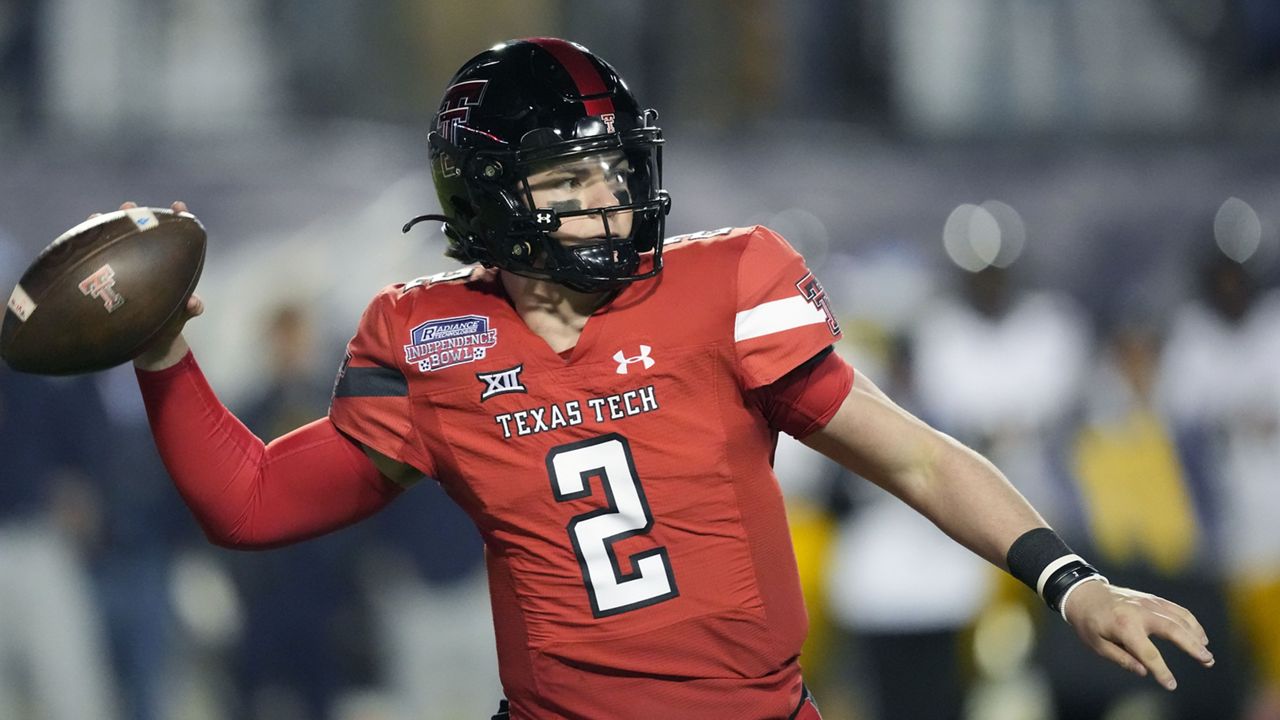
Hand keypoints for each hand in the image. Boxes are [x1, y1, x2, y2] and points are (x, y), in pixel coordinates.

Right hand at [88, 201, 204, 370]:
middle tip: (129, 207)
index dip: (177, 217)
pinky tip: (76, 245)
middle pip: (139, 231)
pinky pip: (93, 264)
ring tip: (96, 217)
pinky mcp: (103, 279)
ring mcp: (123, 267)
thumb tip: (195, 303)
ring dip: (104, 227)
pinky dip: (85, 253)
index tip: (179, 207)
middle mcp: (144, 260)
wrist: (150, 345)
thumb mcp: (181, 314)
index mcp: (167, 263)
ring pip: (112, 242)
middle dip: (133, 215)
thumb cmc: (169, 324)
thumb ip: (191, 308)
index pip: (173, 234)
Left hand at [1063, 579, 1213, 690]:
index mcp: (1124, 627)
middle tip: (1207, 661)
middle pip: (1173, 630)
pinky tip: (1198, 635)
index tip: (1171, 685)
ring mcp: (1148, 603)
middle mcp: (1140, 613)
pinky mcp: (1151, 598)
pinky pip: (1176, 609)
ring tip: (1206, 653)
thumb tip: (1144, 672)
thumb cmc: (1089, 622)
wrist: (1084, 593)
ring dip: (1196, 635)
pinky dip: (1190, 621)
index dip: (1161, 671)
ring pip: (1179, 618)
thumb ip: (1121, 659)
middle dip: (1192, 647)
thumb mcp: (1097, 645)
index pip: (1148, 654)